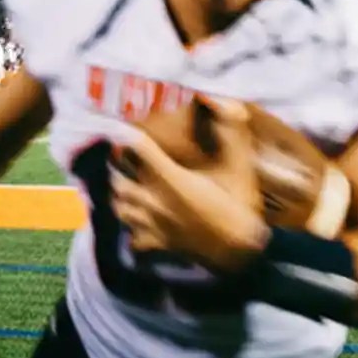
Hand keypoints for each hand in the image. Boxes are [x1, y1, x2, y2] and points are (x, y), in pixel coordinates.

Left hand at [112, 98, 268, 272]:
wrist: (241, 255)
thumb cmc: (240, 209)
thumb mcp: (239, 169)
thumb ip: (231, 135)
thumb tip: (222, 102)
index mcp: (170, 178)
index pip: (136, 147)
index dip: (125, 132)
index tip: (119, 124)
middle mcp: (151, 200)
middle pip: (117, 177)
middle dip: (118, 165)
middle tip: (126, 156)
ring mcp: (148, 226)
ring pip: (117, 205)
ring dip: (120, 194)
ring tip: (129, 186)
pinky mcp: (151, 247)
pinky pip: (129, 235)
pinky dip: (130, 228)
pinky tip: (140, 223)